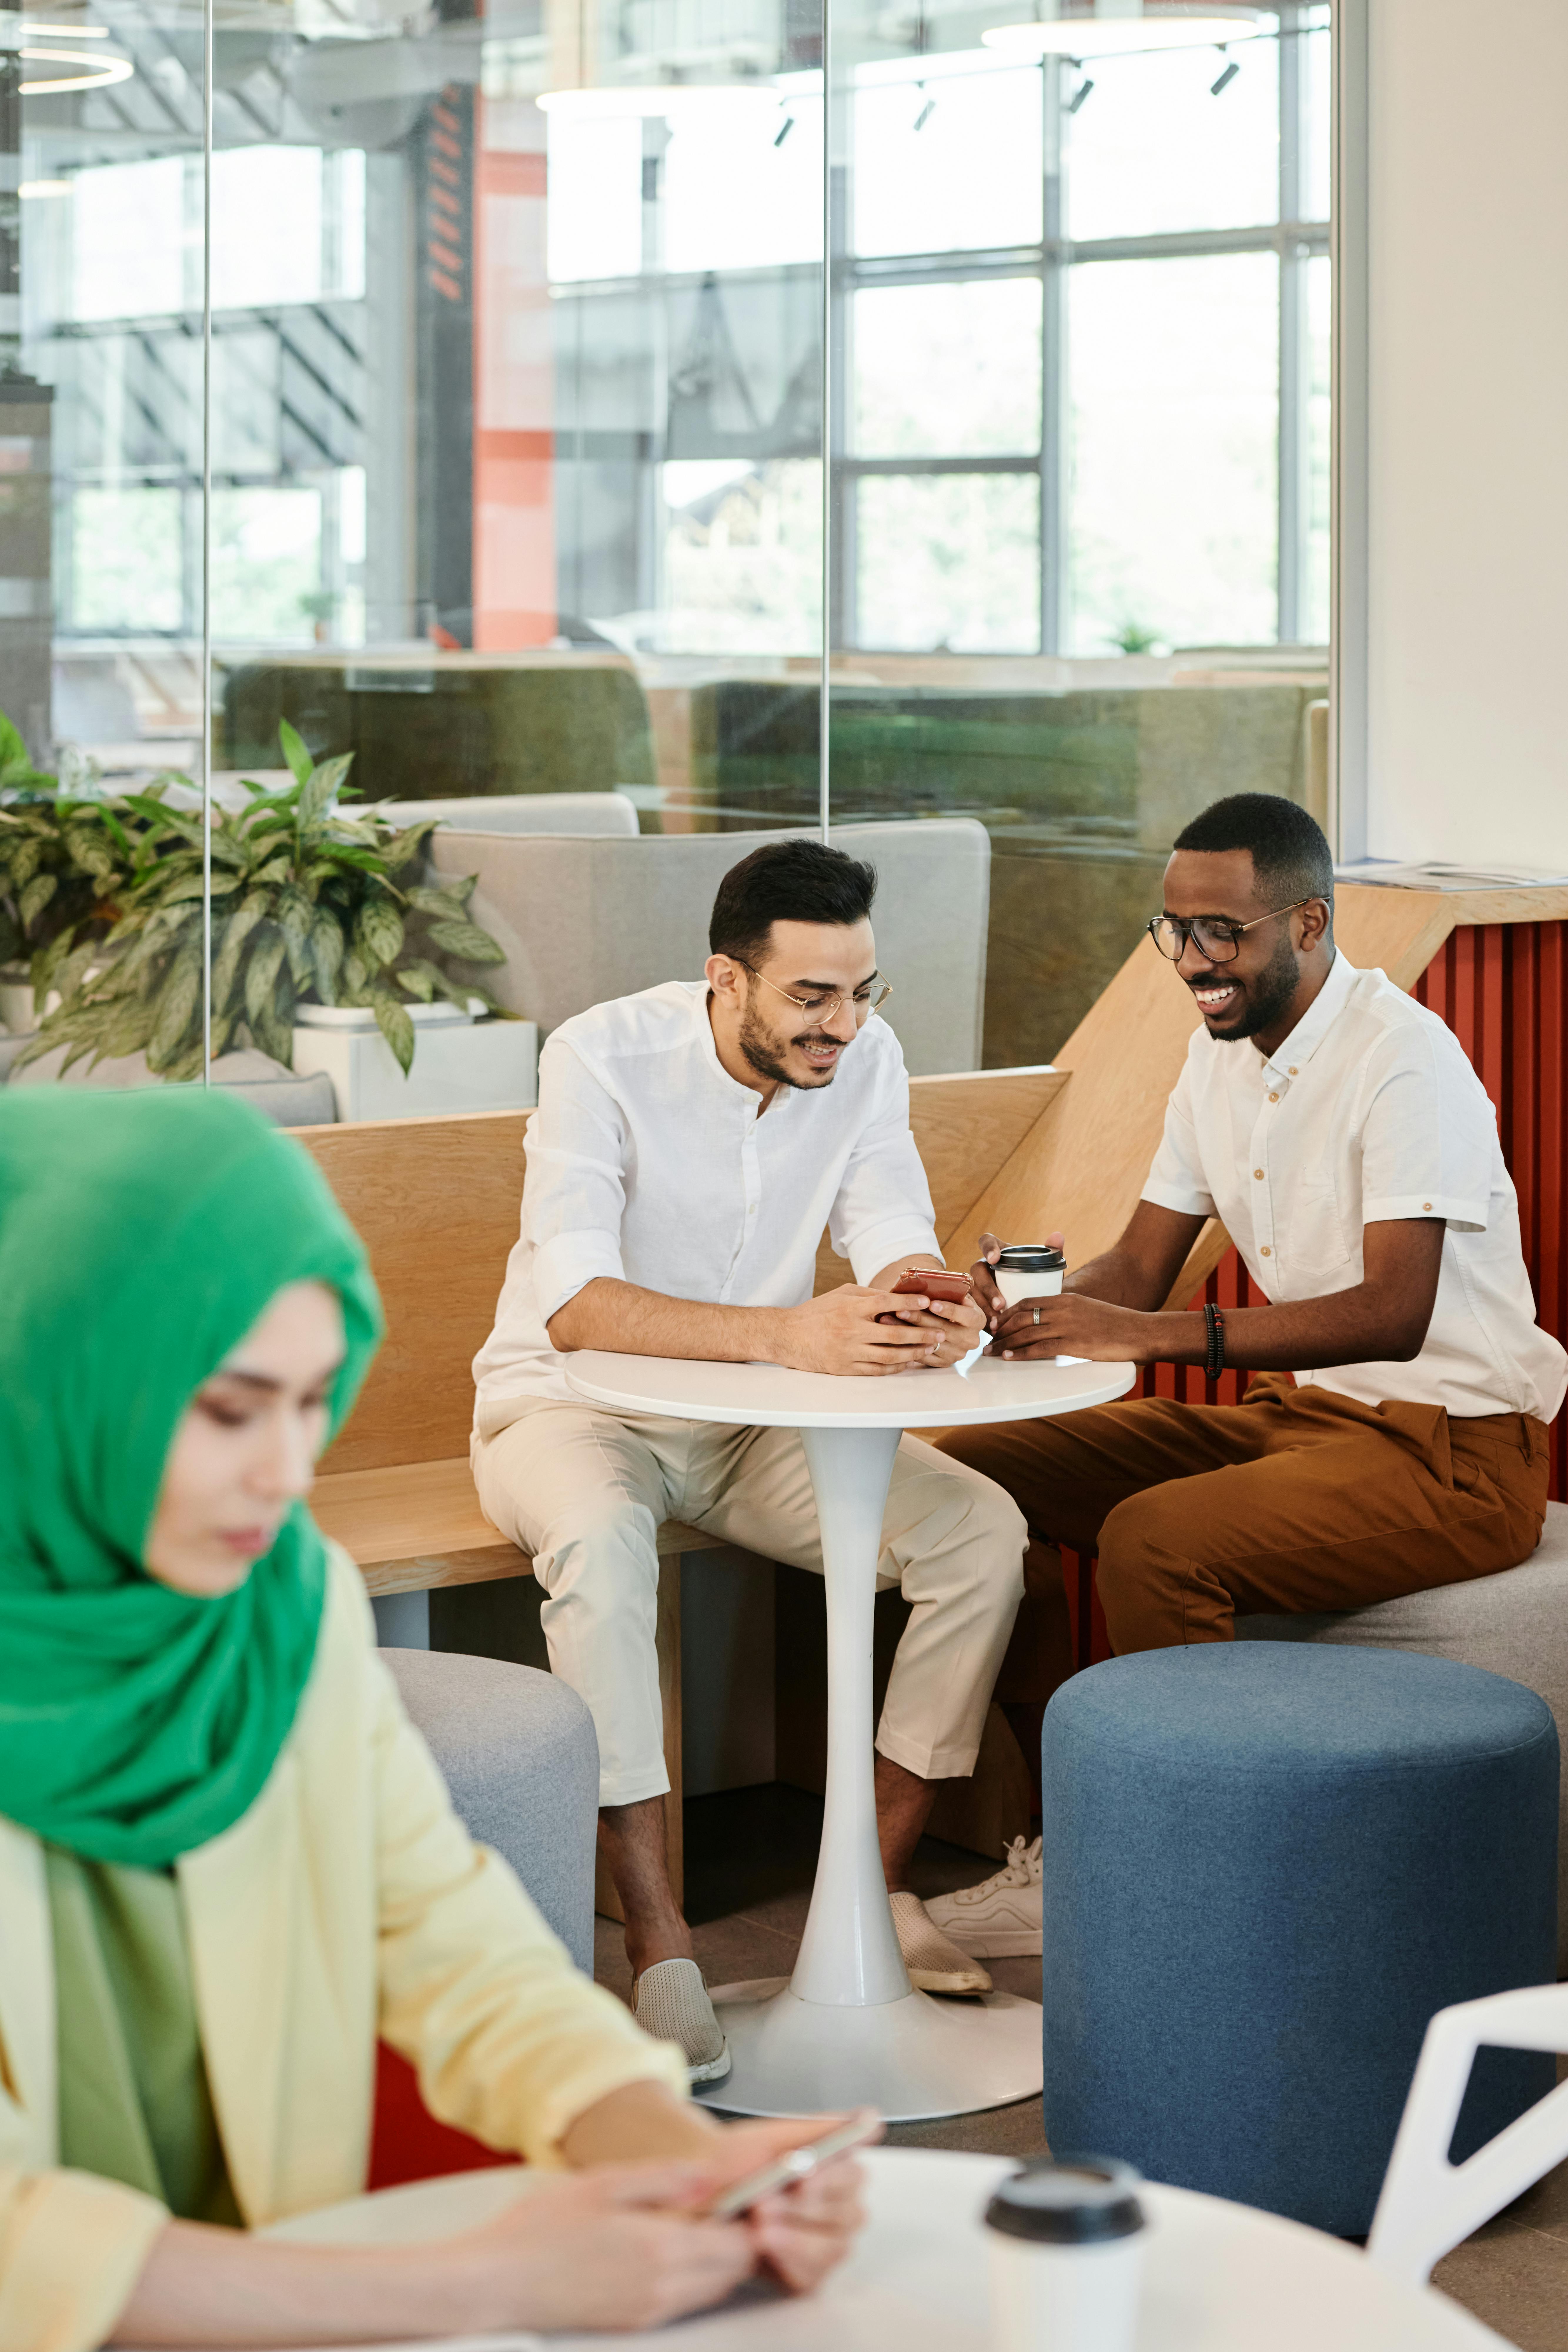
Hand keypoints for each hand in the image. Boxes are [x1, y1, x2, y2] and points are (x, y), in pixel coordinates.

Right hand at [455, 2160, 756, 2332]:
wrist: (496, 2282)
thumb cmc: (540, 2229)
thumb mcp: (603, 2183)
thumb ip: (663, 2178)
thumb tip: (710, 2175)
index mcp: (659, 2249)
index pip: (739, 2242)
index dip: (751, 2215)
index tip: (748, 2191)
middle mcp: (662, 2287)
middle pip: (733, 2269)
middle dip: (742, 2238)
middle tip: (728, 2203)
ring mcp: (648, 2309)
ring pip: (712, 2287)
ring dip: (718, 2258)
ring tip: (699, 2221)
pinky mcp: (632, 2321)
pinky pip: (685, 2300)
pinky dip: (694, 2276)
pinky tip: (669, 2246)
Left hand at [699, 2116, 873, 2292]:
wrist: (699, 2205)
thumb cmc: (735, 2168)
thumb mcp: (767, 2138)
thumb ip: (817, 2128)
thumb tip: (870, 2116)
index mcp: (835, 2161)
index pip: (855, 2162)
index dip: (833, 2169)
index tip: (803, 2170)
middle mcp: (840, 2200)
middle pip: (848, 2204)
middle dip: (806, 2202)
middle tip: (768, 2198)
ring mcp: (830, 2239)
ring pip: (835, 2242)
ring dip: (796, 2233)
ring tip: (760, 2224)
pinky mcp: (811, 2274)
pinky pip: (815, 2273)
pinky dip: (789, 2259)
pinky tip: (766, 2247)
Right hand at [777, 1286, 953, 1375]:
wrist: (788, 1336)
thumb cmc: (817, 1312)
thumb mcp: (840, 1294)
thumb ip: (867, 1294)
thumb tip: (896, 1295)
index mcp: (850, 1308)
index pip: (886, 1303)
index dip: (909, 1302)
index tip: (927, 1301)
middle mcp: (851, 1330)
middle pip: (894, 1334)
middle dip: (922, 1334)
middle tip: (940, 1332)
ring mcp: (849, 1352)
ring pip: (890, 1356)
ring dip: (914, 1353)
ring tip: (930, 1349)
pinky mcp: (846, 1369)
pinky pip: (877, 1370)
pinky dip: (896, 1367)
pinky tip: (909, 1362)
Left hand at [876, 1286, 986, 1367]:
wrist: (953, 1322)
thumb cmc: (951, 1303)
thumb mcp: (955, 1295)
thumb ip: (949, 1291)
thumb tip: (929, 1283)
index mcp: (977, 1320)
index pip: (966, 1316)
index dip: (949, 1309)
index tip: (931, 1303)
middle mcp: (971, 1339)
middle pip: (945, 1331)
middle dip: (920, 1319)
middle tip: (901, 1310)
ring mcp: (958, 1353)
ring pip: (931, 1344)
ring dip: (908, 1332)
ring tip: (890, 1320)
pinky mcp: (944, 1362)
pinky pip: (924, 1356)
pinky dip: (907, 1345)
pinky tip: (892, 1336)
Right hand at [970, 1230, 1066, 1333]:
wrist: (1035, 1302)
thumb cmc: (1038, 1281)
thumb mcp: (1045, 1268)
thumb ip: (1052, 1251)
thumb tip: (1058, 1235)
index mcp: (998, 1252)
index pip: (987, 1241)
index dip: (988, 1248)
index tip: (995, 1259)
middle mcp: (984, 1267)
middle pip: (977, 1271)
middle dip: (987, 1288)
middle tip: (1000, 1304)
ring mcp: (977, 1285)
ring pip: (972, 1292)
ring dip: (982, 1306)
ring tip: (997, 1321)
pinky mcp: (975, 1303)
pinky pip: (972, 1309)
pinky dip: (982, 1319)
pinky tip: (992, 1329)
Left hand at [993, 1288, 1155, 1363]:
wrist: (1140, 1331)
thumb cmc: (1116, 1324)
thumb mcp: (1088, 1310)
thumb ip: (1068, 1313)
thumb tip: (1051, 1323)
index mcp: (1067, 1298)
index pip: (1028, 1301)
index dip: (1008, 1312)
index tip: (996, 1322)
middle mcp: (1064, 1309)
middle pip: (1022, 1316)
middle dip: (1001, 1328)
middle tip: (988, 1338)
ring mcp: (1068, 1326)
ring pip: (1026, 1332)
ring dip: (1005, 1342)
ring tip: (991, 1351)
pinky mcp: (1074, 1343)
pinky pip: (1040, 1348)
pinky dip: (1022, 1353)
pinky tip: (1009, 1357)